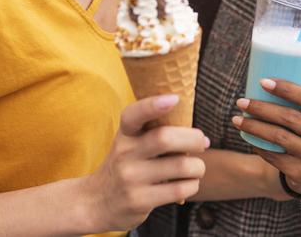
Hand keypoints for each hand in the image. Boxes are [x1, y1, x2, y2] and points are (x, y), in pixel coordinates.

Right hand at [82, 94, 209, 231]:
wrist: (97, 202)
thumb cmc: (126, 166)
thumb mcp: (130, 144)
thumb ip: (153, 133)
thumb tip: (197, 132)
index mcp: (124, 135)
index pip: (133, 115)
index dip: (153, 105)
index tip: (175, 99)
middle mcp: (125, 154)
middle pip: (165, 139)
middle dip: (194, 139)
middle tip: (203, 142)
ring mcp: (131, 178)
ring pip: (180, 166)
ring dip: (198, 166)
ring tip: (197, 168)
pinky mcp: (139, 201)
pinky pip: (179, 189)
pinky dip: (192, 185)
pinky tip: (189, 183)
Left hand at [232, 78, 300, 195]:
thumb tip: (264, 81)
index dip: (287, 88)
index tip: (262, 82)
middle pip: (290, 117)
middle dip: (261, 108)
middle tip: (241, 102)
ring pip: (279, 137)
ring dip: (254, 126)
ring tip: (236, 119)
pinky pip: (274, 157)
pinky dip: (258, 146)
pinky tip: (248, 138)